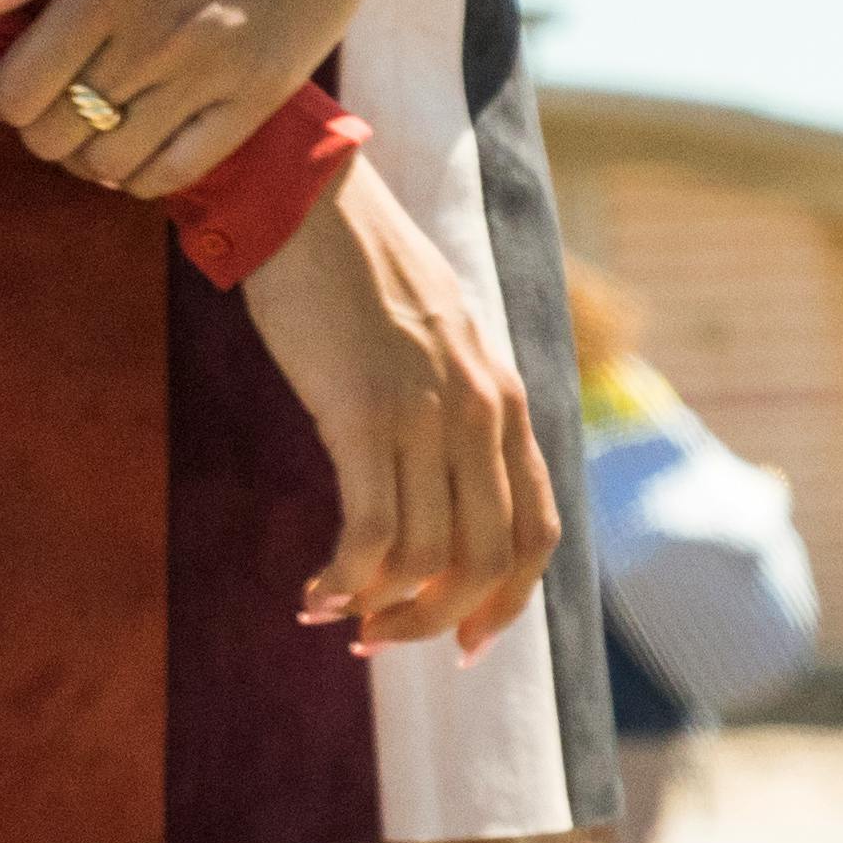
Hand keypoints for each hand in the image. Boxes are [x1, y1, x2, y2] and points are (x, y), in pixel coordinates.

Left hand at [0, 0, 443, 200]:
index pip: (15, 90)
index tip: (0, 68)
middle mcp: (153, 38)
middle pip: (52, 134)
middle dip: (31, 119)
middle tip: (45, 88)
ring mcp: (209, 75)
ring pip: (107, 163)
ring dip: (81, 149)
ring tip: (88, 111)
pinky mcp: (257, 98)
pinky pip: (175, 172)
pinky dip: (137, 172)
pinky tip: (133, 137)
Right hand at [237, 158, 560, 655]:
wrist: (305, 201)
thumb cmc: (356, 267)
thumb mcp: (434, 337)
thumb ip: (451, 400)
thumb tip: (431, 472)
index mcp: (505, 399)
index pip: (537, 531)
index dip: (506, 601)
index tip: (464, 641)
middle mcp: (480, 414)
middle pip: (487, 560)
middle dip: (438, 621)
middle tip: (382, 640)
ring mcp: (425, 415)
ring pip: (428, 556)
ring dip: (382, 607)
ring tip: (336, 617)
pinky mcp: (362, 414)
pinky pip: (370, 530)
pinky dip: (346, 578)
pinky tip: (312, 592)